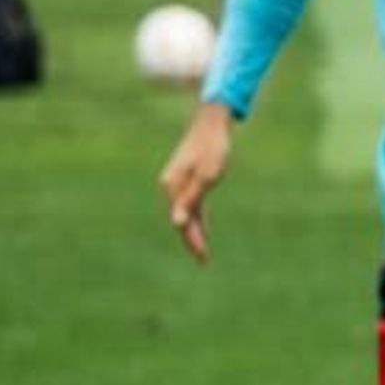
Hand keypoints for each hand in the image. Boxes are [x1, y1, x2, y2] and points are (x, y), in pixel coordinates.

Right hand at [159, 99, 233, 262]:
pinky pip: (190, 203)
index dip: (192, 241)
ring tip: (202, 252)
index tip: (202, 258)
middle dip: (191, 240)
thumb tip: (177, 223)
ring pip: (185, 213)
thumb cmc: (213, 148)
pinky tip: (202, 228)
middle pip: (181, 219)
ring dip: (194, 231)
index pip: (182, 222)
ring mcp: (177, 182)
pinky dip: (197, 217)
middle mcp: (170, 186)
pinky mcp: (186, 178)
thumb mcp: (208, 175)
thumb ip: (192, 199)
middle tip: (203, 261)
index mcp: (173, 187)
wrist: (212, 123)